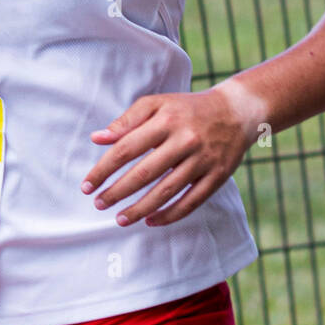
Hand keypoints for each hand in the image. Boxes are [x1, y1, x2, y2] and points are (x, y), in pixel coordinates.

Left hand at [81, 83, 263, 226]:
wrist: (237, 111)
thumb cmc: (188, 109)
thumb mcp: (158, 104)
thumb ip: (127, 121)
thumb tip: (96, 138)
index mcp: (166, 120)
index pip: (126, 148)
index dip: (103, 170)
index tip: (87, 186)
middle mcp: (185, 140)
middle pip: (144, 173)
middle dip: (117, 192)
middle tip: (99, 204)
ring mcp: (203, 160)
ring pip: (166, 191)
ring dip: (140, 209)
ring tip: (119, 219)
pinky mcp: (217, 176)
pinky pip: (190, 202)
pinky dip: (169, 214)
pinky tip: (150, 221)